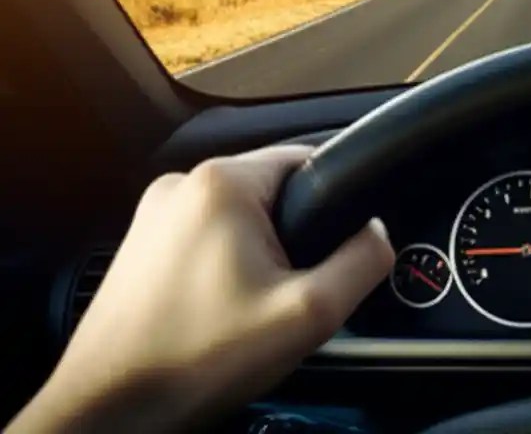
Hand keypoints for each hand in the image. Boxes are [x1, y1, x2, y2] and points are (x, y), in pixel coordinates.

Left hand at [9, 146, 393, 432]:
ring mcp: (154, 217)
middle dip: (296, 242)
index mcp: (223, 183)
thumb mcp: (309, 314)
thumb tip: (380, 235)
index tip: (332, 255)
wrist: (110, 409)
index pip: (311, 160)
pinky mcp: (142, 248)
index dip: (337, 206)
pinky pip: (209, 244)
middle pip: (276, 195)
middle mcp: (183, 186)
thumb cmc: (195, 360)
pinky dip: (227, 273)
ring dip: (261, 260)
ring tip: (251, 313)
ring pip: (243, 223)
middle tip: (289, 297)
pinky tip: (222, 317)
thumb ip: (362, 263)